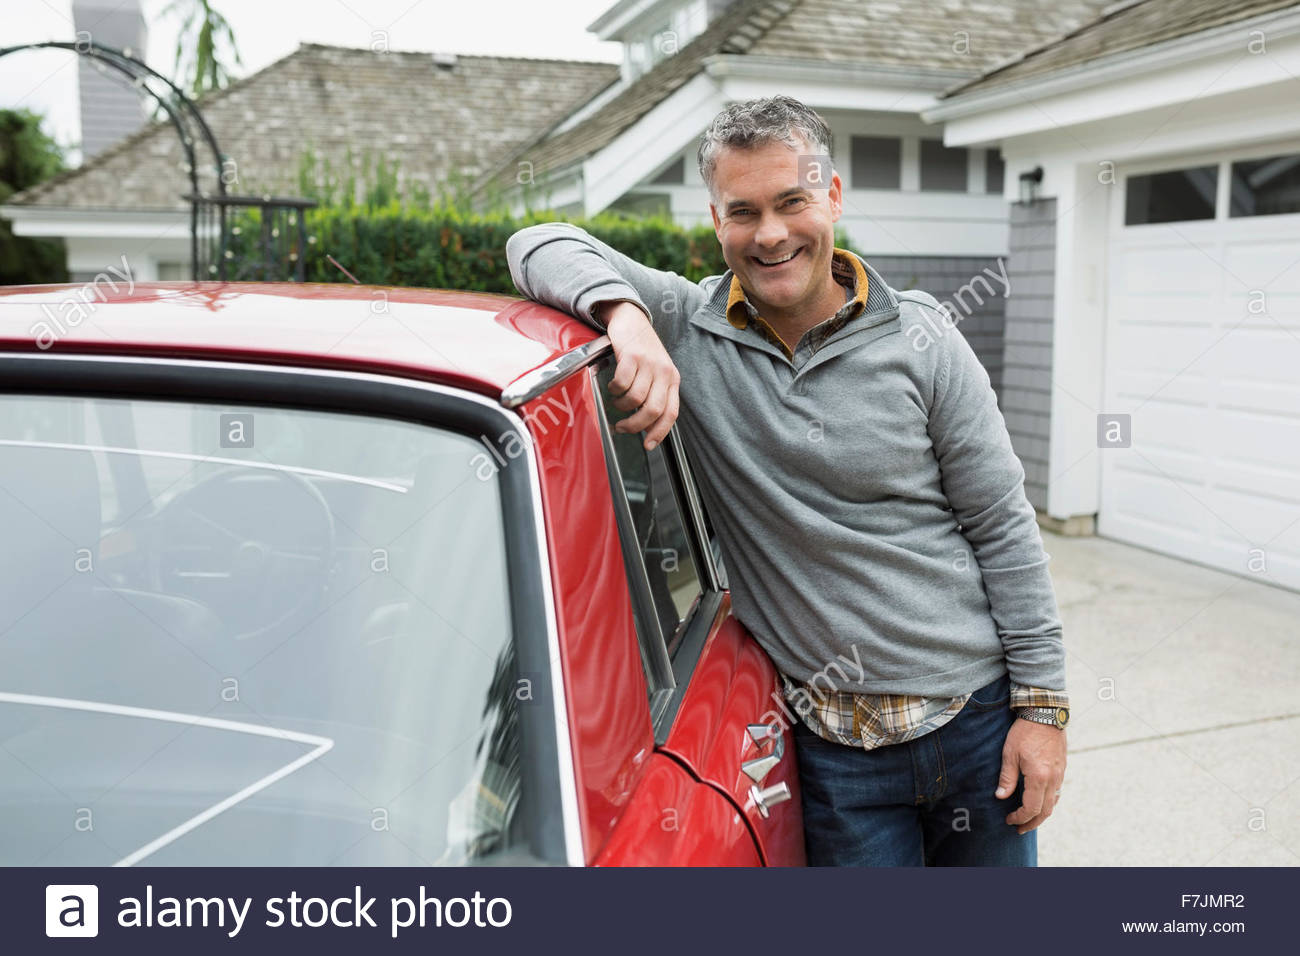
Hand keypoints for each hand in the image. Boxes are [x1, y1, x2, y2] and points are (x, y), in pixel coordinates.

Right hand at [596, 300, 680, 450]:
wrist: (631, 320)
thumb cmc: (642, 350)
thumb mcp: (656, 372)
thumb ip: (655, 394)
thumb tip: (646, 425)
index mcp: (672, 379)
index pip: (671, 413)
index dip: (659, 432)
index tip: (648, 444)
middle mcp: (664, 372)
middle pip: (653, 410)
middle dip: (635, 425)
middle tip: (623, 426)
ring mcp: (648, 364)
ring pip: (635, 399)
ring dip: (621, 406)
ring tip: (617, 401)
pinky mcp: (632, 356)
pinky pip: (621, 383)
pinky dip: (614, 390)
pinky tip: (613, 386)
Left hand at [995, 716, 1066, 833]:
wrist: (1045, 714)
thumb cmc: (1024, 732)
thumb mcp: (1009, 754)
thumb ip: (1007, 778)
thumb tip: (1001, 796)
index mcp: (1039, 777)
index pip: (1031, 808)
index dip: (1019, 817)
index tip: (1009, 820)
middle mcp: (1053, 780)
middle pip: (1045, 811)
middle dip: (1032, 823)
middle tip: (1020, 829)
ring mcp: (1059, 775)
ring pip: (1053, 803)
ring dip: (1041, 815)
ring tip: (1029, 820)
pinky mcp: (1062, 769)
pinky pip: (1057, 792)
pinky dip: (1048, 802)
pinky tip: (1039, 802)